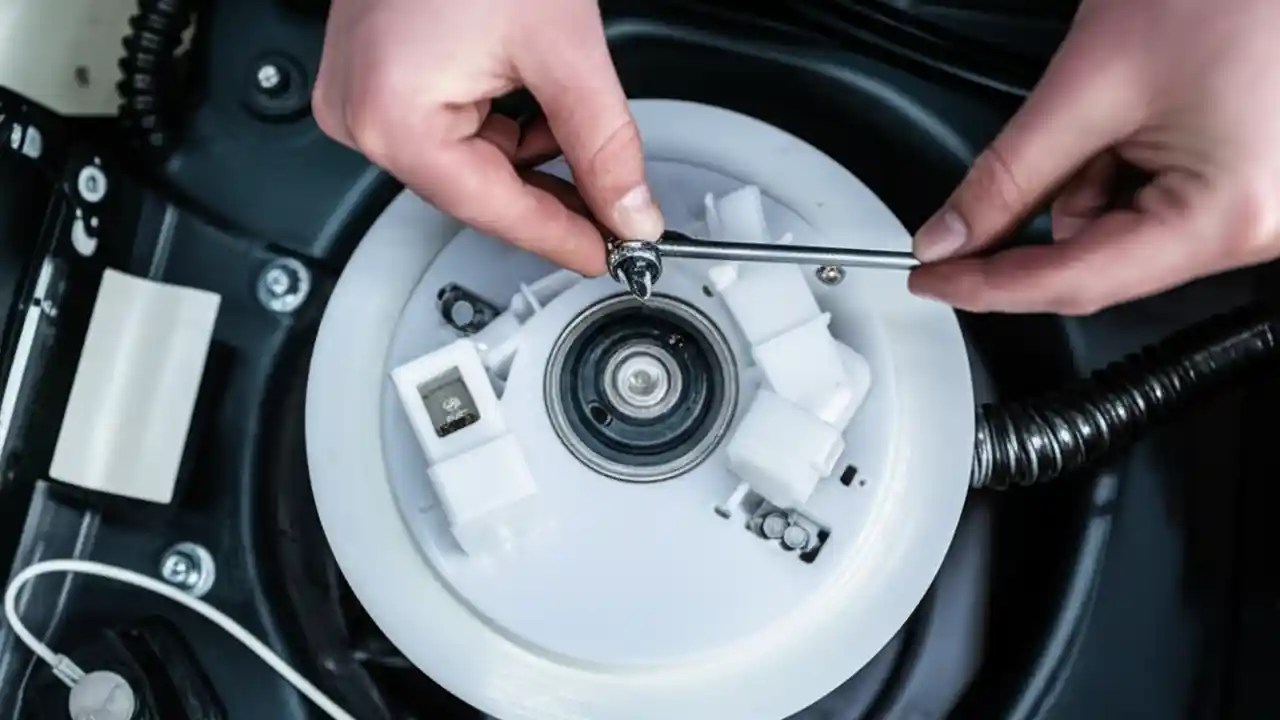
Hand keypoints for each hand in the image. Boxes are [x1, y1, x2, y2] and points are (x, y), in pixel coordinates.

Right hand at [312, 0, 663, 274]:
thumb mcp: (562, 48)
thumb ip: (604, 144)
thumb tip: (630, 210)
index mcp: (392, 116)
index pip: (494, 210)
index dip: (562, 240)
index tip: (609, 257)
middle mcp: (359, 115)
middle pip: (477, 189)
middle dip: (551, 192)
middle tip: (614, 209)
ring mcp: (358, 95)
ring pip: (466, 161)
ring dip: (528, 152)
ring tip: (564, 111)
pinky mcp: (372, 77)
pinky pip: (446, 127)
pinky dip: (500, 123)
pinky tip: (529, 96)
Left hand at [909, 0, 1279, 314]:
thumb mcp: (1093, 83)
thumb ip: (1011, 173)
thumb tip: (948, 236)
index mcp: (1225, 217)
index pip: (1075, 283)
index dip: (985, 286)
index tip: (929, 279)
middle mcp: (1254, 232)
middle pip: (1098, 263)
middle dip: (1047, 208)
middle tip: (1025, 156)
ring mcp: (1258, 216)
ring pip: (1118, 235)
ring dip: (1087, 181)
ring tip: (1125, 105)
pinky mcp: (1248, 194)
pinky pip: (1153, 210)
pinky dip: (1118, 171)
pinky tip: (1140, 118)